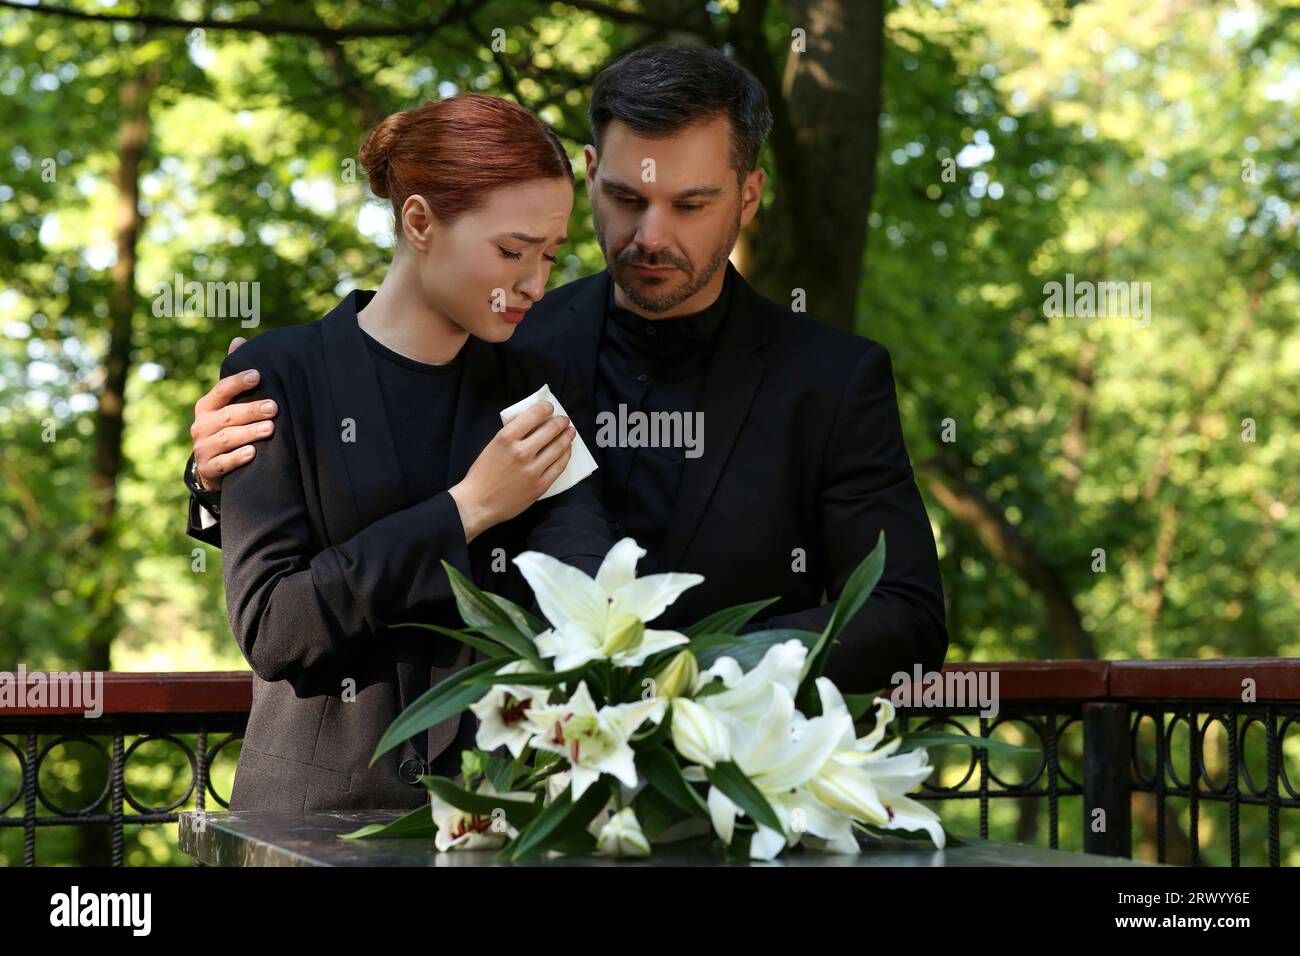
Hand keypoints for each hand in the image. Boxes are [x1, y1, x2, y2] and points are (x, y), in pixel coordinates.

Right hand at [191, 337, 277, 491]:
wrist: (212, 467)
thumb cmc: (227, 427)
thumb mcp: (228, 403)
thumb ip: (234, 377)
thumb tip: (239, 340)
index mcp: (207, 406)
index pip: (221, 391)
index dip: (237, 382)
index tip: (258, 375)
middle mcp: (201, 425)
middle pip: (227, 416)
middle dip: (251, 410)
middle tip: (274, 407)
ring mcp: (203, 448)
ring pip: (226, 439)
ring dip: (248, 433)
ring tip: (270, 428)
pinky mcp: (209, 469)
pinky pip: (223, 463)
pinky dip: (237, 458)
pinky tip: (252, 453)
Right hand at [449, 402, 575, 543]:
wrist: (478, 503)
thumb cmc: (483, 473)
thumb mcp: (493, 445)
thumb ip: (512, 433)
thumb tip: (532, 421)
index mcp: (506, 438)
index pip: (534, 414)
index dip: (546, 408)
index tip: (549, 407)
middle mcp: (521, 452)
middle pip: (550, 429)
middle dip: (561, 421)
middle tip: (564, 420)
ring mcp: (532, 470)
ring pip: (559, 447)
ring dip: (567, 436)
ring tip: (570, 432)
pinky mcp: (540, 485)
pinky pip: (559, 466)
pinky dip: (566, 455)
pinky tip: (567, 450)